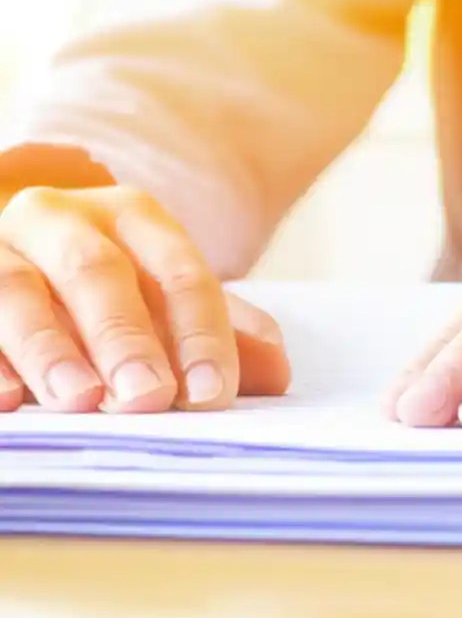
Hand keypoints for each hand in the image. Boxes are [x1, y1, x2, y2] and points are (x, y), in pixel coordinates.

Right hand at [0, 186, 290, 412]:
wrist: (25, 260)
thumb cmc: (113, 293)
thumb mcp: (170, 306)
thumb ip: (223, 335)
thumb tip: (277, 374)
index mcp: (132, 216)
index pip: (179, 273)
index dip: (199, 334)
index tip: (211, 395)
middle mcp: (60, 218)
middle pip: (97, 273)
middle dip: (125, 338)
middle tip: (147, 397)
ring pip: (17, 290)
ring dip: (49, 348)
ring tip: (78, 399)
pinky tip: (6, 401)